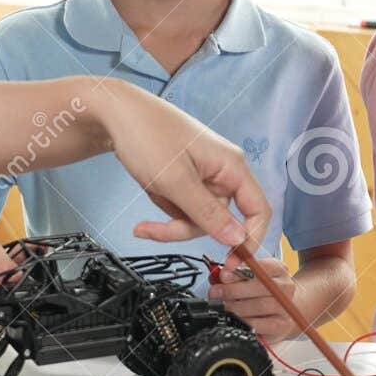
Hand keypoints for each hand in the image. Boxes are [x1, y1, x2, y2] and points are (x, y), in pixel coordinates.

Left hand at [91, 83, 270, 257]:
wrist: (116, 114)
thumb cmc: (148, 135)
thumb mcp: (176, 181)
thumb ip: (208, 213)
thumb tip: (238, 239)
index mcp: (232, 166)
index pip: (259, 210)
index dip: (250, 239)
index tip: (231, 261)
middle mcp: (223, 172)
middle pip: (223, 220)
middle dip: (190, 230)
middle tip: (156, 232)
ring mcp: (205, 177)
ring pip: (200, 218)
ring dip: (173, 224)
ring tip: (143, 223)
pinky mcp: (188, 181)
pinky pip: (185, 209)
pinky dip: (167, 213)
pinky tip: (148, 204)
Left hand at [211, 258, 300, 339]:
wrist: (286, 311)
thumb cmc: (264, 293)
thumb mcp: (253, 278)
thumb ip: (236, 274)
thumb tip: (220, 274)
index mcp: (278, 269)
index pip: (261, 266)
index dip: (240, 270)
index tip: (223, 275)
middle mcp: (286, 286)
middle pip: (261, 286)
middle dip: (233, 290)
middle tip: (216, 293)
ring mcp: (287, 306)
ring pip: (260, 306)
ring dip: (237, 308)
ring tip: (223, 308)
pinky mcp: (282, 325)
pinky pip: (261, 324)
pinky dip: (245, 322)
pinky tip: (235, 320)